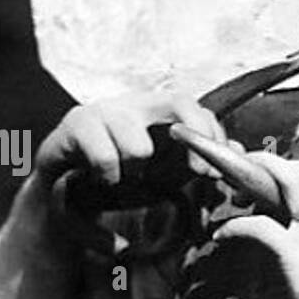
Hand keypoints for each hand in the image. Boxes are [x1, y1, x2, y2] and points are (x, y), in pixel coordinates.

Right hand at [34, 90, 227, 187]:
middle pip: (180, 101)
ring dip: (135, 174)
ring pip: (139, 146)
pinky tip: (102, 181)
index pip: (198, 111)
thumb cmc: (119, 183)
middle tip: (191, 174)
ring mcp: (106, 110)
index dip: (212, 138)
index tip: (213, 174)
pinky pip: (106, 156)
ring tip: (123, 180)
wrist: (62, 197)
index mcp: (159, 116)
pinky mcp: (76, 125)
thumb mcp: (163, 177)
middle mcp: (136, 105)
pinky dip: (109, 179)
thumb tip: (237, 151)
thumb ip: (198, 165)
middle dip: (194, 139)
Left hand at [211, 151, 298, 298]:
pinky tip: (220, 236)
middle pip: (295, 170)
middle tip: (235, 181)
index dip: (279, 178)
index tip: (256, 191)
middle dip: (262, 164)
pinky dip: (234, 225)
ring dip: (248, 182)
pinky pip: (259, 225)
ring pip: (282, 182)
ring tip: (228, 200)